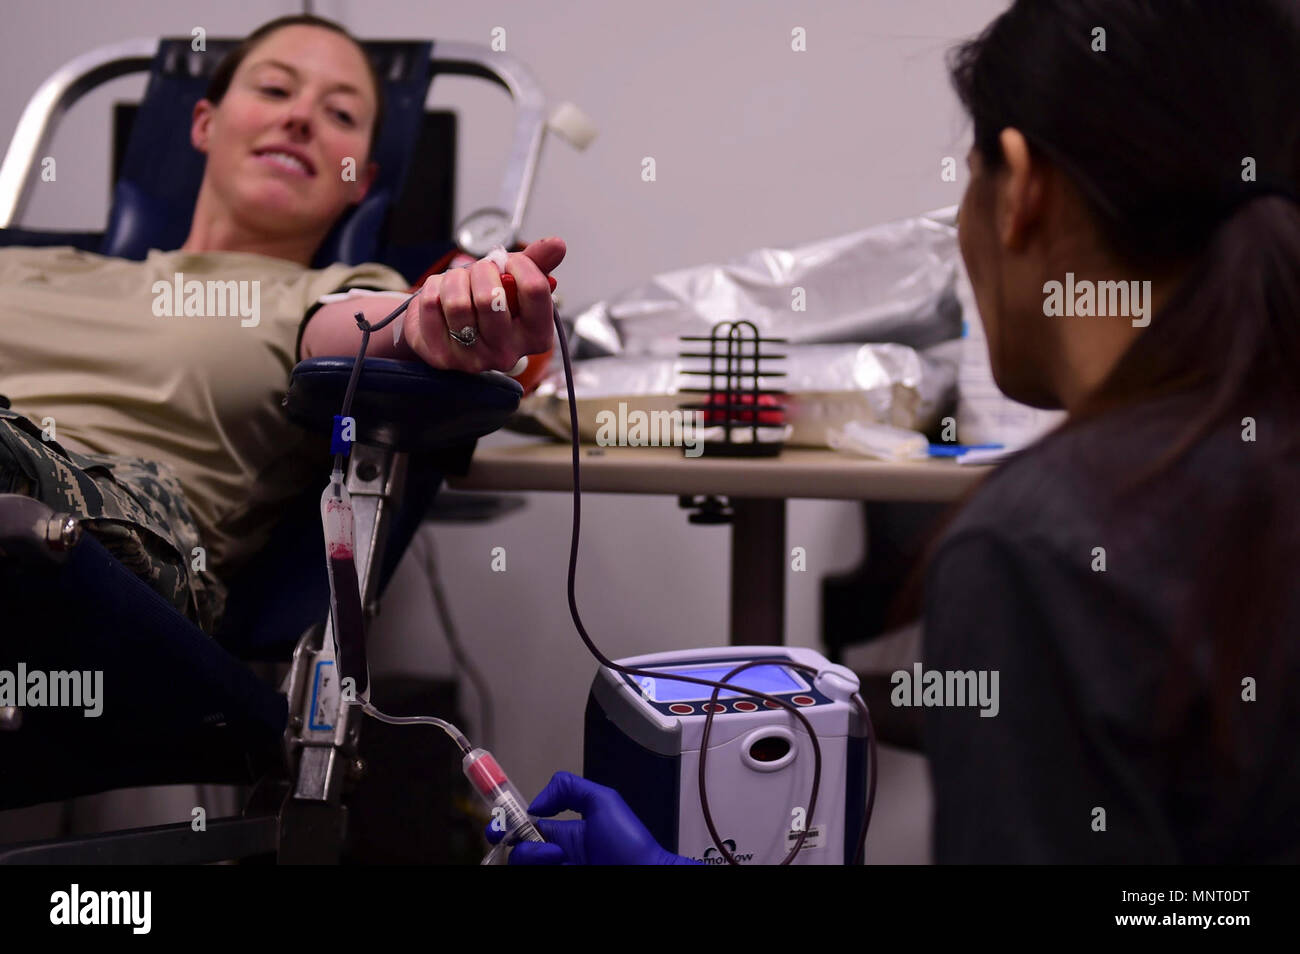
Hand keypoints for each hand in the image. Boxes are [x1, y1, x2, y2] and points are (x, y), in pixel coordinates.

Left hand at [403, 236, 564, 373]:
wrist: (448, 328)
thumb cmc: (486, 300)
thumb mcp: (515, 280)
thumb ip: (538, 262)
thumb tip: (558, 244)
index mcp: (536, 336)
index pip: (535, 289)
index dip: (518, 263)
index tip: (509, 262)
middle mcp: (507, 354)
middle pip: (491, 297)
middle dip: (480, 271)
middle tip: (478, 272)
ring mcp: (473, 360)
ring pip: (458, 302)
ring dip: (453, 279)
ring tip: (457, 283)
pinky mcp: (441, 358)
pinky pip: (431, 306)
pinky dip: (432, 289)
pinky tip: (440, 297)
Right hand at [484, 771, 700, 864]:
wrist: (647, 875)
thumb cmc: (632, 844)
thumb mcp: (603, 801)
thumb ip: (569, 788)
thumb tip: (535, 804)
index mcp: (562, 834)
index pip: (523, 829)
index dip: (505, 826)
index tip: (497, 826)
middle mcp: (556, 857)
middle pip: (516, 852)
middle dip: (520, 847)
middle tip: (540, 847)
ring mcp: (558, 872)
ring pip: (521, 867)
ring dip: (535, 859)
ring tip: (562, 858)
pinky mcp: (559, 884)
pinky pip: (534, 880)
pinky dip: (540, 868)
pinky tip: (562, 867)